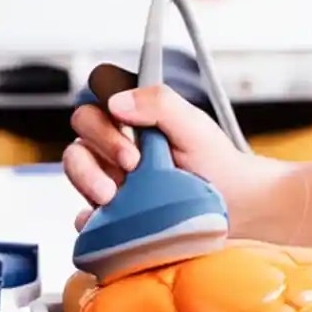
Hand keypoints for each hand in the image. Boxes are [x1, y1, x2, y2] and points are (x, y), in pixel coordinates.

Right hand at [63, 64, 250, 230]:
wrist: (236, 207)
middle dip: (102, 143)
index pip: (101, 92)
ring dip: (88, 177)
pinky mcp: (110, 212)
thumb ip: (160, 104)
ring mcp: (112, 176)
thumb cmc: (216, 163)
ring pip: (76, 166)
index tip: (126, 120)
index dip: (105, 102)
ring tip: (114, 194)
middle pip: (82, 127)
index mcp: (137, 116)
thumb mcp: (194, 126)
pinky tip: (104, 219)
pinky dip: (87, 217)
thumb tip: (117, 102)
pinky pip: (82, 213)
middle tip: (133, 163)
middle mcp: (119, 142)